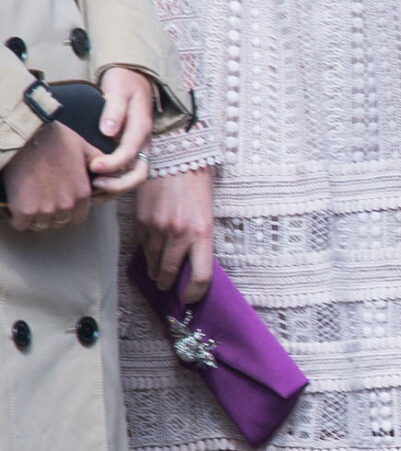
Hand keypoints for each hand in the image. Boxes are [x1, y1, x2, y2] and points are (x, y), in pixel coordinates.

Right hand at [3, 116, 94, 229]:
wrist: (25, 136)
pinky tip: (16, 206)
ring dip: (35, 215)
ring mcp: (46, 209)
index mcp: (82, 192)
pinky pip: (22, 224)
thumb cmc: (53, 138)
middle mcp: (67, 204)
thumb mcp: (83, 147)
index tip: (59, 202)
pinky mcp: (25, 210)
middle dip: (53, 213)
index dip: (69, 211)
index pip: (79, 217)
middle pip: (60, 221)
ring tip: (29, 200)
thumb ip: (98, 162)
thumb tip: (114, 170)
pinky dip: (18, 218)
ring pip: (41, 223)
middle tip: (42, 198)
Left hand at [87, 67, 157, 194]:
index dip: (112, 163)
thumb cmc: (124, 83)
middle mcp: (144, 143)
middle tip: (94, 184)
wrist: (134, 80)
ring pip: (133, 178)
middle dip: (118, 185)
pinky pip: (126, 175)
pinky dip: (111, 185)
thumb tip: (108, 131)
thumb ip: (114, 110)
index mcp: (141, 127)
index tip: (93, 166)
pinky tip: (92, 186)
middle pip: (139, 174)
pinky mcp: (132, 153)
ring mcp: (139, 149)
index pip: (130, 152)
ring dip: (114, 189)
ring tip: (90, 191)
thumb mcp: (119, 89)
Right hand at [137, 167, 215, 302]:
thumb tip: (191, 260)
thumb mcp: (207, 211)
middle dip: (168, 284)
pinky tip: (149, 253)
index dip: (194, 293)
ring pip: (153, 262)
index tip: (190, 298)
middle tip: (168, 287)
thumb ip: (200, 236)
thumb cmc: (197, 179)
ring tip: (157, 274)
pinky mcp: (141, 220)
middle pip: (170, 273)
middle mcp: (179, 233)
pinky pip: (142, 245)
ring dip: (155, 271)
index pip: (200, 276)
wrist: (175, 152)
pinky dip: (146, 253)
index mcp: (202, 232)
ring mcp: (157, 228)